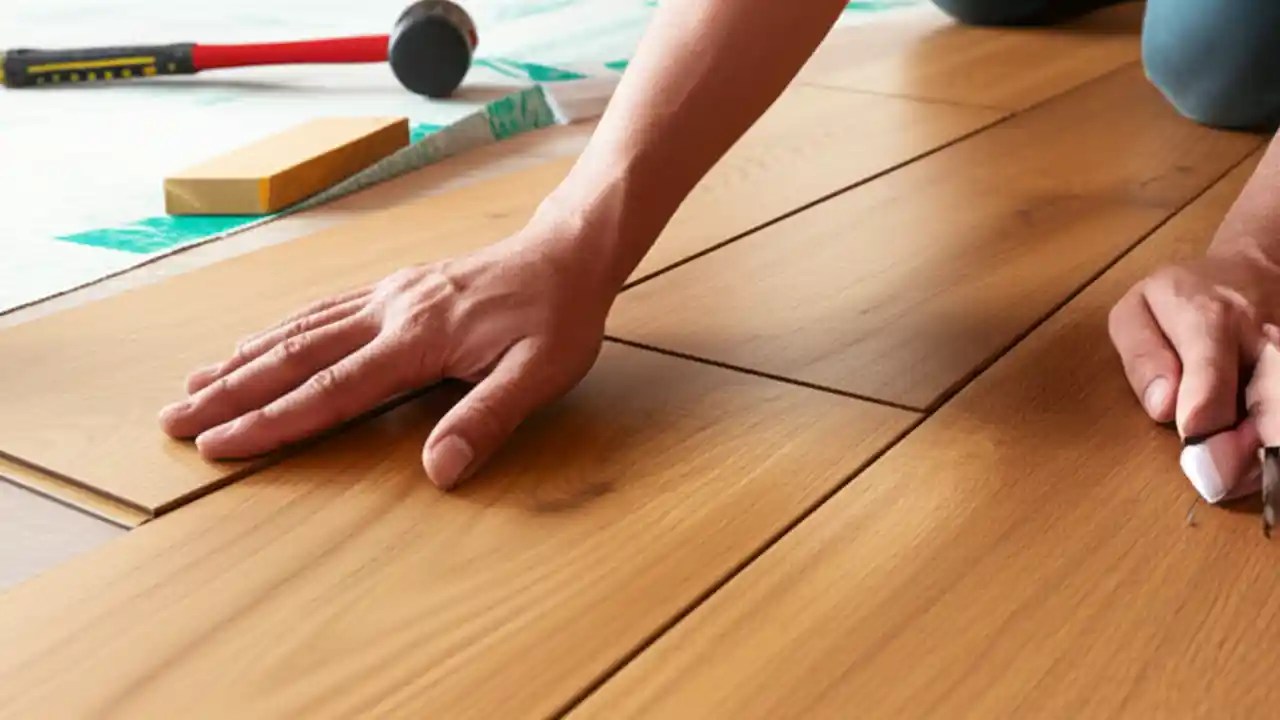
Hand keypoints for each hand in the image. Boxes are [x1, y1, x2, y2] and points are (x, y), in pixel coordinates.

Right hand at [159, 223, 617, 489]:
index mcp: (418, 339)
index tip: (220, 443)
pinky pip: (323, 309)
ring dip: (244, 358)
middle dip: (232, 391)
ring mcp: (388, 295)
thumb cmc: (556, 317)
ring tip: (195, 384)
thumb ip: (487, 419)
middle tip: (174, 419)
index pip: (331, 388)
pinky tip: (258, 341)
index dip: (273, 421)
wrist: (566, 252)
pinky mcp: (395, 288)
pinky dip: (280, 329)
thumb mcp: (539, 374)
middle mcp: (390, 312)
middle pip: (295, 355)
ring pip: (300, 328)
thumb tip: (439, 471)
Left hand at [1108, 251, 1279, 500]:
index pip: (1211, 379)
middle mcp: (1266, 339)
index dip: (1202, 421)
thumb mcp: (1138, 311)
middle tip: (1218, 481)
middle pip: (1273, 409)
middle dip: (1248, 456)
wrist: (1252, 269)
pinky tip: (1259, 464)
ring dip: (1269, 462)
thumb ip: (1142, 358)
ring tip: (1235, 478)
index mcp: (1211, 319)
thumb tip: (1163, 407)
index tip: (1193, 441)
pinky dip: (1276, 455)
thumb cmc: (1182, 299)